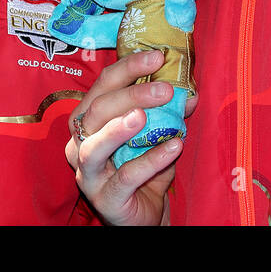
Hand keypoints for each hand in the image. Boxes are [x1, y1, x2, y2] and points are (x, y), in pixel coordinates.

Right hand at [66, 50, 196, 225]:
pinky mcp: (104, 198)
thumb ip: (168, 114)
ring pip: (94, 146)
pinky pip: (125, 177)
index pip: (102, 85)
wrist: (141, 215)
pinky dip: (150, 160)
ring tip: (146, 115)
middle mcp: (80, 143)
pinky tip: (174, 147)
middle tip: (166, 90)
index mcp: (88, 120)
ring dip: (120, 127)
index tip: (158, 57)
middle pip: (97, 110)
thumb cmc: (142, 169)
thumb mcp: (156, 136)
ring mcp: (88, 173)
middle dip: (131, 95)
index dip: (128, 67)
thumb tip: (190, 92)